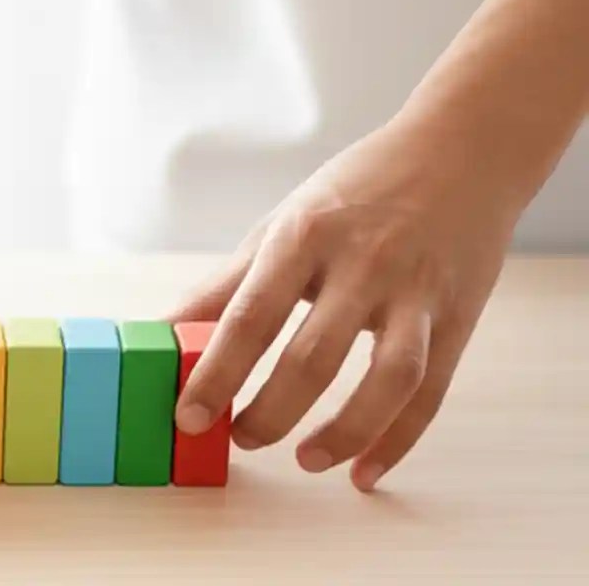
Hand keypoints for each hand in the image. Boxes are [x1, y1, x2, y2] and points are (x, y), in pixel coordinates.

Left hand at [168, 114, 522, 491]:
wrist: (460, 149)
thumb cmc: (354, 192)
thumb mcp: (281, 225)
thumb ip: (225, 285)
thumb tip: (161, 333)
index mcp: (304, 235)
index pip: (251, 316)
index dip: (217, 373)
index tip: (188, 417)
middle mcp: (363, 262)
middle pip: (315, 356)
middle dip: (272, 412)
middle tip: (240, 439)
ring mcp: (417, 291)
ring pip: (389, 379)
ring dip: (345, 431)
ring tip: (305, 460)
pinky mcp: (459, 315)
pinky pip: (432, 391)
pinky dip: (398, 440)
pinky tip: (364, 472)